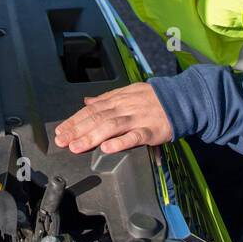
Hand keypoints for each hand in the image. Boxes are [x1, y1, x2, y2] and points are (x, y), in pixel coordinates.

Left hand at [53, 83, 172, 154]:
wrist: (181, 99)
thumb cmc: (153, 99)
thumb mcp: (128, 93)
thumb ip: (106, 99)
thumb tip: (86, 101)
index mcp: (118, 99)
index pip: (91, 109)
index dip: (74, 120)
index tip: (60, 130)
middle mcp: (124, 107)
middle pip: (96, 118)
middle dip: (77, 130)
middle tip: (62, 141)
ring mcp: (137, 118)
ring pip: (111, 127)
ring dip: (91, 137)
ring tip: (77, 147)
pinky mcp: (150, 131)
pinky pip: (134, 137)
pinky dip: (120, 143)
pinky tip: (107, 149)